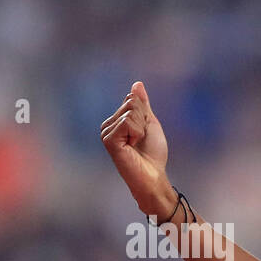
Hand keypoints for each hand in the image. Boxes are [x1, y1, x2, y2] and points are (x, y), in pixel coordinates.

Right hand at [100, 81, 174, 217]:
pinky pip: (127, 122)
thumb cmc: (153, 154)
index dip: (146, 115)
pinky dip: (136, 133)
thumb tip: (137, 84)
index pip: (133, 99)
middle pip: (131, 103)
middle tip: (142, 140)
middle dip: (144, 121)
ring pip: (130, 112)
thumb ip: (143, 105)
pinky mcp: (108, 140)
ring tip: (137, 144)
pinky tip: (132, 146)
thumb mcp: (150, 124)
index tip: (145, 132)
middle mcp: (108, 124)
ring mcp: (106, 131)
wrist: (154, 176)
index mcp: (116, 120)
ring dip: (141, 129)